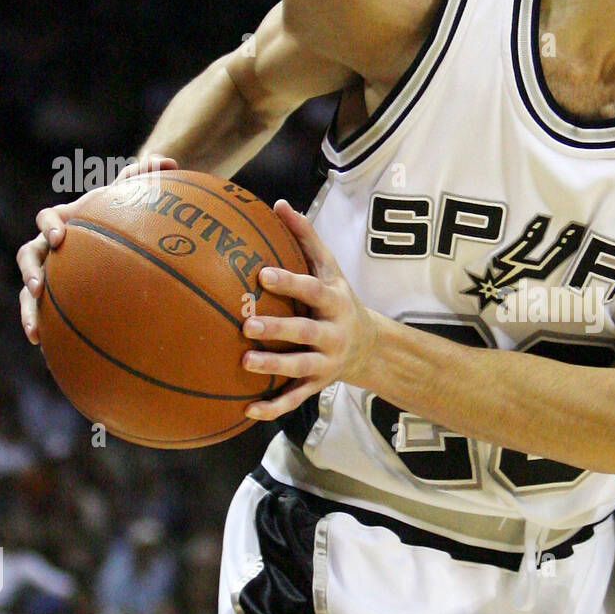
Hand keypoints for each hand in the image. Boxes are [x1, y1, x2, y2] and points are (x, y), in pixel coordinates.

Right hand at [17, 154, 177, 343]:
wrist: (116, 235)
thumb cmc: (124, 215)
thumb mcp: (132, 197)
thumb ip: (145, 178)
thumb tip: (167, 158)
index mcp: (66, 222)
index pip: (48, 218)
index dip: (50, 225)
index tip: (61, 236)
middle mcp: (51, 248)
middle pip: (28, 256)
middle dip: (30, 270)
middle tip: (38, 286)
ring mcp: (52, 273)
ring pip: (30, 291)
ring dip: (29, 309)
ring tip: (35, 331)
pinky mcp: (58, 296)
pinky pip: (48, 313)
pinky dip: (45, 328)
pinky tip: (47, 347)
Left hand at [242, 200, 379, 420]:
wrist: (370, 346)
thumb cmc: (337, 300)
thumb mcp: (329, 269)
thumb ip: (305, 238)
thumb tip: (278, 203)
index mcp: (333, 302)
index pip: (311, 290)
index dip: (289, 283)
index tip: (262, 274)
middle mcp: (333, 334)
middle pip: (306, 332)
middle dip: (279, 329)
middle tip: (248, 323)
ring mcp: (326, 362)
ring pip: (300, 367)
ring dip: (274, 367)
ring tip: (245, 363)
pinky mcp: (317, 385)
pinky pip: (295, 399)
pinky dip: (273, 407)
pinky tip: (247, 410)